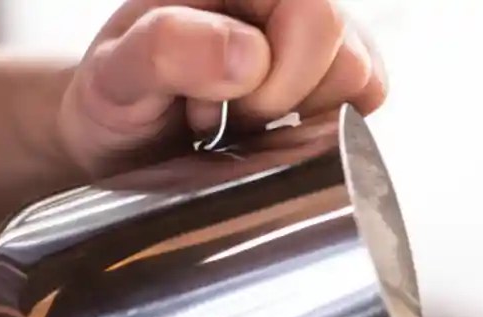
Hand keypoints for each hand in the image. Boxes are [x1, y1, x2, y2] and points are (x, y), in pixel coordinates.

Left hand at [59, 0, 386, 175]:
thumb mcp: (114, 76)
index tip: (215, 108)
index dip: (278, 78)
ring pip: (361, 75)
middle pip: (342, 45)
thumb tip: (251, 56)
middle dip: (287, 100)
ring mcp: (313, 30)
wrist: (124, 139)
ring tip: (247, 121)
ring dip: (302, 117)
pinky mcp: (335, 71)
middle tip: (231, 117)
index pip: (312, 13)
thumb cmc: (118, 101)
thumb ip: (167, 50)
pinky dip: (325, 127)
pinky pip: (368, 98)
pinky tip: (275, 127)